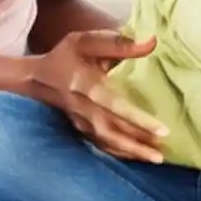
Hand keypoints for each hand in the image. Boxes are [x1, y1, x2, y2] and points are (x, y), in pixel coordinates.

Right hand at [32, 30, 168, 162]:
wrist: (37, 77)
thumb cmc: (66, 56)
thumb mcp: (87, 42)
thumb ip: (119, 43)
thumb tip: (151, 42)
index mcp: (88, 87)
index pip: (116, 107)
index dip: (139, 120)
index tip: (163, 130)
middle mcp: (85, 109)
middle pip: (114, 132)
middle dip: (139, 144)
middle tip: (163, 154)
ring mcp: (82, 122)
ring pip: (108, 142)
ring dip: (132, 152)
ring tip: (156, 158)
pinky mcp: (81, 129)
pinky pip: (102, 145)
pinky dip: (119, 153)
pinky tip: (136, 156)